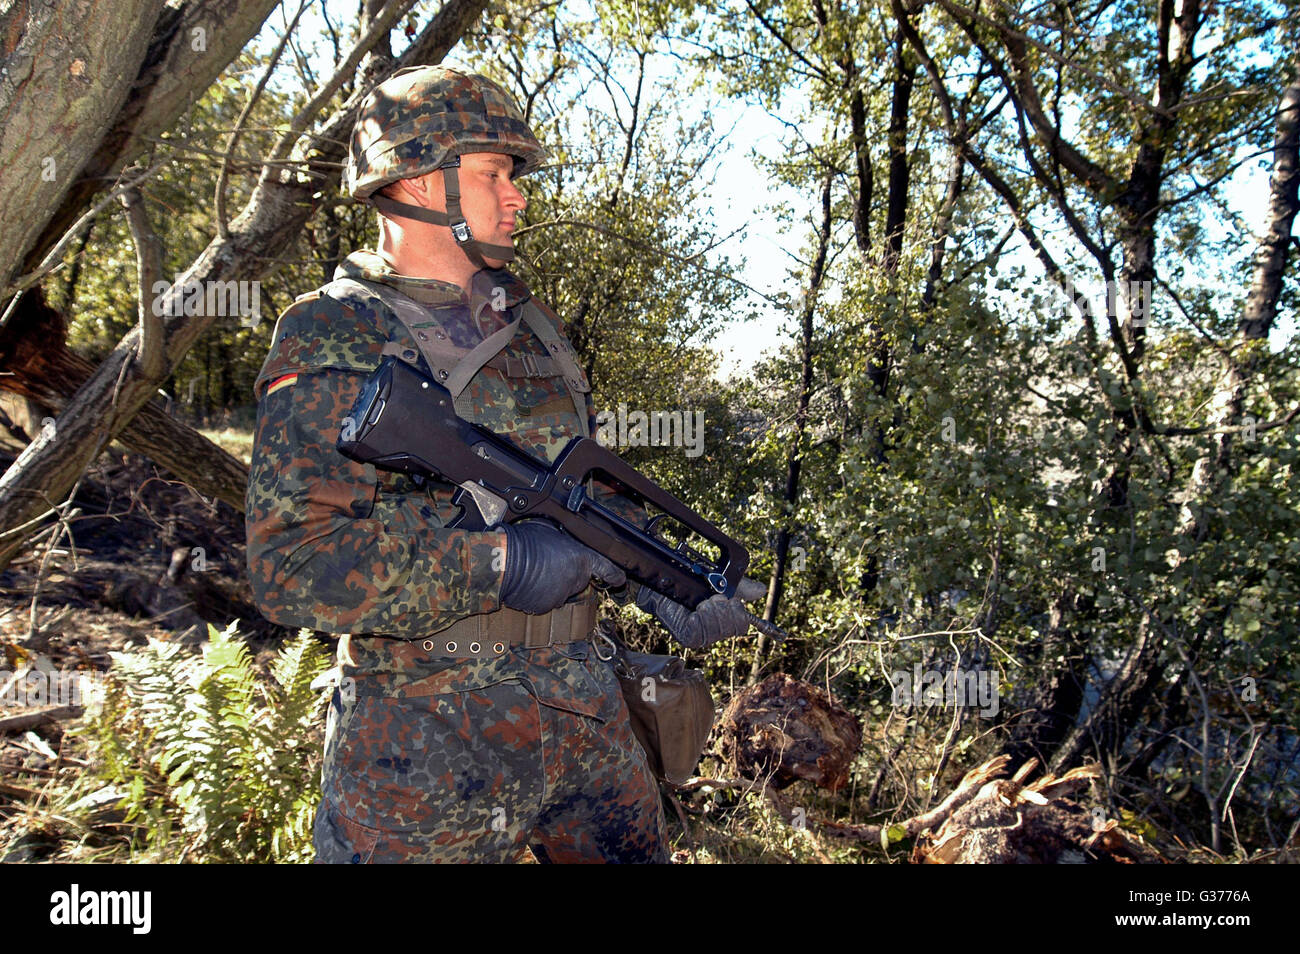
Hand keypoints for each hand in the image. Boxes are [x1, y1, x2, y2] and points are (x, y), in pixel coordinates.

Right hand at [500, 521, 626, 614]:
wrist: (504, 563)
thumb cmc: (525, 543)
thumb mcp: (551, 530)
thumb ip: (566, 541)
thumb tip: (565, 541)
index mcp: (581, 559)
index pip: (606, 568)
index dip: (613, 574)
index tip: (619, 579)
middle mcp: (575, 580)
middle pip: (578, 579)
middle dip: (567, 573)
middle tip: (548, 562)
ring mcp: (560, 596)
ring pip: (561, 591)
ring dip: (551, 584)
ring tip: (534, 571)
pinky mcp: (544, 607)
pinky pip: (545, 600)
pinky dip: (538, 594)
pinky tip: (527, 582)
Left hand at [636, 578, 766, 648]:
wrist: (665, 581)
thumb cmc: (691, 581)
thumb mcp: (720, 580)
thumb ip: (741, 586)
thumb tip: (761, 590)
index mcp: (724, 618)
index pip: (742, 625)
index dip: (739, 612)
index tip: (730, 599)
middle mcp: (714, 630)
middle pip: (732, 629)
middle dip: (724, 610)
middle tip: (712, 598)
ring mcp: (700, 635)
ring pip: (717, 632)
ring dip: (711, 613)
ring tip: (701, 602)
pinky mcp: (686, 636)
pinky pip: (700, 634)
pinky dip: (700, 620)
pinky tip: (694, 612)